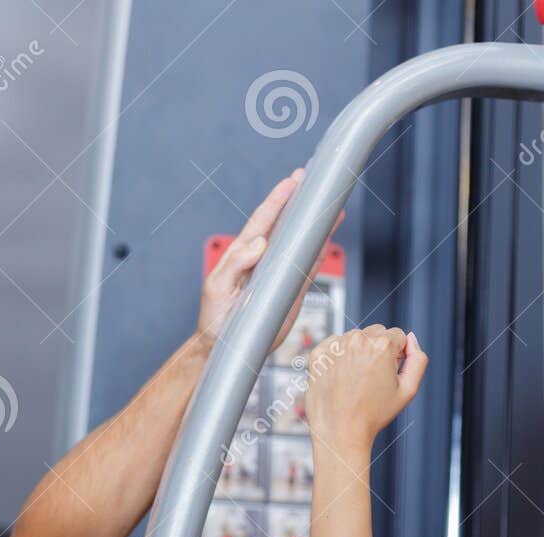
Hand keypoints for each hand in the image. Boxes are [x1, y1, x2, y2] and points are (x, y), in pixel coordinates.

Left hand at [196, 168, 342, 352]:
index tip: (291, 183)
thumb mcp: (217, 287)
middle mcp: (264, 260)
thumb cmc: (215, 317)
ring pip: (300, 245)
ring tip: (329, 208)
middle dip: (298, 203)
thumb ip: (235, 264)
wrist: (223, 347)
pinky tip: (327, 239)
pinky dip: (318, 254)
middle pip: (284, 225)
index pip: (263, 221)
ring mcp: (279, 275)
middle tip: (311, 182)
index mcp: (243, 253)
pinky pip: (308, 269)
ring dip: (314, 226)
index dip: (277, 200)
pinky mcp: (290, 293)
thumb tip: (259, 242)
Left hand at [305, 326, 427, 449]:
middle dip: (378, 350)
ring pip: (355, 338)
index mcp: (382, 346)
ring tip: (355, 380)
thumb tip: (411, 338)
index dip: (397, 356)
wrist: (340, 431)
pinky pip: (335, 345)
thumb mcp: (407, 390)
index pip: (398, 336)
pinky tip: (341, 377)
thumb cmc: (373, 414)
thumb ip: (418, 360)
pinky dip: (339, 356)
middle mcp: (357, 340)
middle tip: (372, 378)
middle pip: (376, 333)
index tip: (388, 374)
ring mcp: (335, 345)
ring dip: (358, 352)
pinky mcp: (319, 353)